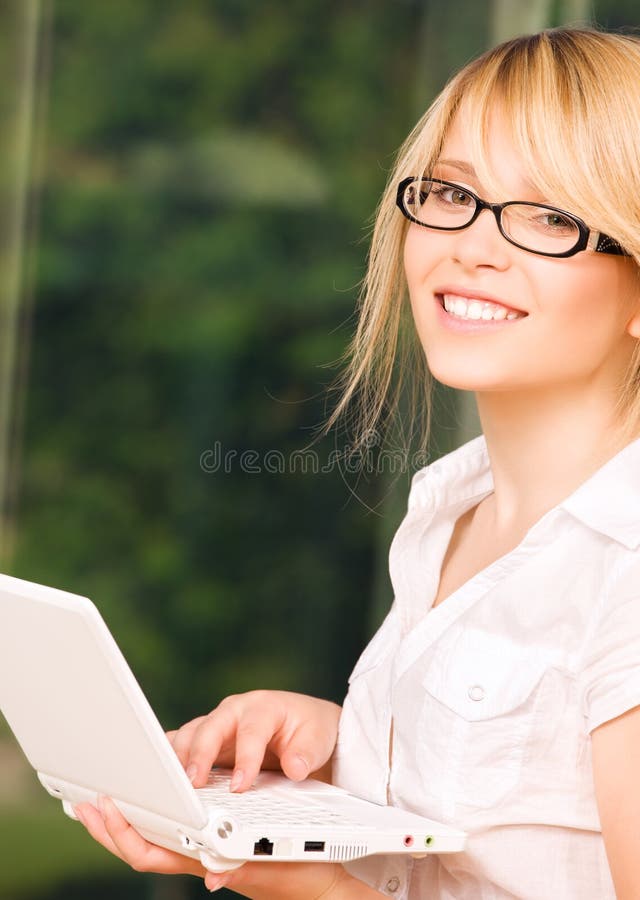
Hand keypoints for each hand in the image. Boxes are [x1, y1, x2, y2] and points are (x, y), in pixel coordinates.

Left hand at [74, 797, 370, 898]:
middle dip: (110, 828)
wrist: (324, 881)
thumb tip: (212, 877)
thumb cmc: (302, 870)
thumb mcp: (273, 863)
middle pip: (141, 847)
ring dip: (126, 822)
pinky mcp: (216, 842)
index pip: (151, 854)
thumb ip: (240, 866)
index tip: (105, 807)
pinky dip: (154, 816)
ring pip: (154, 841)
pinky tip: (148, 802)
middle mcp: (199, 858)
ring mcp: (204, 852)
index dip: (123, 834)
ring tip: (104, 799)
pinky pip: (174, 831)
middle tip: (85, 802)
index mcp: (206, 861)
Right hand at [167, 690, 341, 791]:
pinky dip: (171, 761)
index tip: (240, 786)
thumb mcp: (318, 737)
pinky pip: (182, 744)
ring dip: (179, 759)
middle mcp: (234, 712)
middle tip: (194, 785)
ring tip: (173, 788)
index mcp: (263, 706)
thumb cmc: (309, 728)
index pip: (251, 731)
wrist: (302, 724)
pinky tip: (164, 781)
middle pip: (210, 728)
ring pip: (189, 734)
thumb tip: (295, 768)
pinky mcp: (206, 740)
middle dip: (200, 755)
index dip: (245, 759)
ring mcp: (217, 724)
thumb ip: (307, 752)